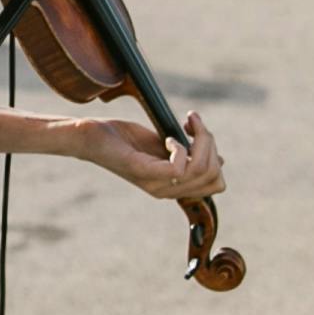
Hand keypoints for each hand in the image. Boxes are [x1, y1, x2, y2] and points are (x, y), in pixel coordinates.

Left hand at [90, 109, 223, 202]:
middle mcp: (167, 190)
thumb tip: (221, 160)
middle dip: (211, 145)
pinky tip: (168, 137)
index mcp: (175, 186)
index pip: (217, 184)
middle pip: (214, 177)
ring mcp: (155, 184)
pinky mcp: (143, 172)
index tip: (201, 133)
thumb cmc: (125, 140)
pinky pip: (178, 168)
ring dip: (200, 141)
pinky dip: (180, 148)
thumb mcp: (165, 147)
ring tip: (186, 125)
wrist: (92, 138)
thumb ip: (189, 154)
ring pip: (200, 170)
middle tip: (194, 124)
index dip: (217, 157)